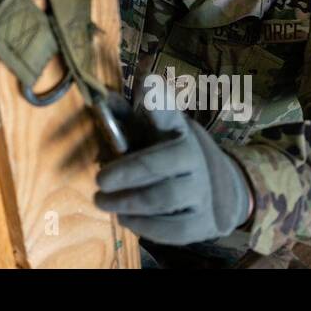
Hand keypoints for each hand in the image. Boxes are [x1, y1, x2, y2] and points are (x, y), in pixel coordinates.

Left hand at [93, 105, 250, 245]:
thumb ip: (124, 118)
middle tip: (99, 181)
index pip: (167, 110)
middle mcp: (193, 156)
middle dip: (126, 173)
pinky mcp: (204, 221)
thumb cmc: (163, 152)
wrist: (210, 187)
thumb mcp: (147, 131)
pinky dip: (146, 227)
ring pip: (166, 198)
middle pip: (159, 164)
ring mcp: (202, 190)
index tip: (148, 82)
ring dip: (129, 203)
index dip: (157, 97)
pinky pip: (175, 229)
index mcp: (176, 128)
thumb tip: (103, 99)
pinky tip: (126, 219)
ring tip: (103, 201)